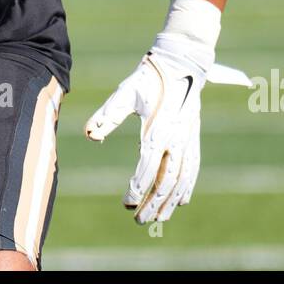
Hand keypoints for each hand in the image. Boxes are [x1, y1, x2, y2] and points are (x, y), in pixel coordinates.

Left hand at [84, 0, 251, 223]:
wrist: (182, 63)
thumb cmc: (149, 77)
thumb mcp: (125, 93)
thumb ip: (107, 115)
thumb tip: (90, 135)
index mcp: (158, 130)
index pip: (147, 168)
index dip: (137, 188)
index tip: (126, 202)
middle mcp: (177, 139)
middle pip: (166, 182)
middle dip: (153, 204)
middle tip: (139, 220)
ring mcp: (188, 140)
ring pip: (182, 180)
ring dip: (170, 202)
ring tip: (159, 219)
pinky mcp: (193, 137)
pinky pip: (193, 169)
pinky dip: (187, 187)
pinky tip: (180, 201)